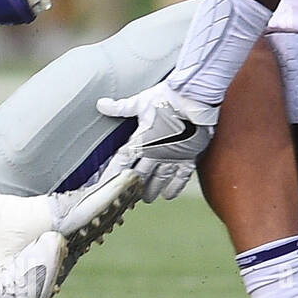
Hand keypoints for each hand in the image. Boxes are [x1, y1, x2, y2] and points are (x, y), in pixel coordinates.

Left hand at [96, 81, 219, 201]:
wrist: (197, 98)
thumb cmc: (168, 98)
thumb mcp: (140, 101)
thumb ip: (120, 107)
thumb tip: (100, 104)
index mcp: (142, 140)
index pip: (123, 160)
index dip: (112, 173)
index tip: (103, 185)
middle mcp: (157, 152)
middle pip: (141, 175)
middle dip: (132, 186)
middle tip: (126, 196)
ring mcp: (174, 156)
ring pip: (160, 179)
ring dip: (152, 189)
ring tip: (146, 199)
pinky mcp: (190, 156)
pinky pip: (181, 176)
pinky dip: (175, 187)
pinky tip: (169, 195)